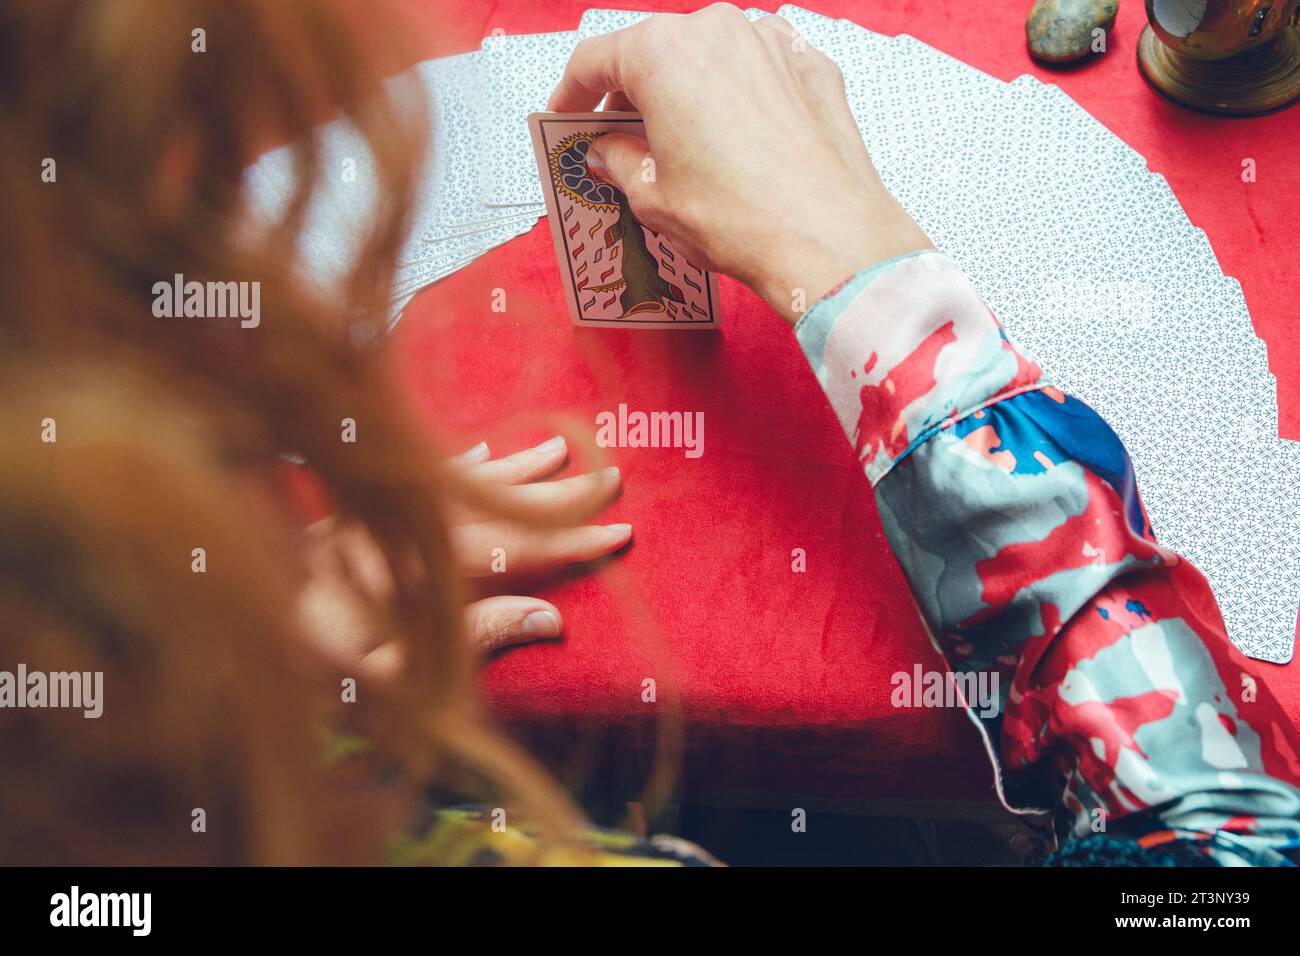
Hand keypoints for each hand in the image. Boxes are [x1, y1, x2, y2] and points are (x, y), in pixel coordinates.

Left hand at [298, 437, 628, 680]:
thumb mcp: (389, 672)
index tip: (622, 530)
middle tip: (615, 477)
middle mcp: (395, 524)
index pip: (512, 550)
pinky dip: (453, 462)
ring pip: (455, 478)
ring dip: (514, 466)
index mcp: (414, 566)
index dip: (570, 543)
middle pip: (492, 504)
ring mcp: (369, 510)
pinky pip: (413, 472)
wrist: (204, 611)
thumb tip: (552, 619)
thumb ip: (470, 640)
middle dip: (557, 495)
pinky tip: (480, 452)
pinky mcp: (343, 507)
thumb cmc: (294, 661)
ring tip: (560, 449)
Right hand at [547, 3, 930, 324]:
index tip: (569, 115)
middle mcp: (718, 31)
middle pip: (655, 52)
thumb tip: (607, 151)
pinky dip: (737, 96)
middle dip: (633, 94)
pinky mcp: (810, 65)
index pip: (597, 59)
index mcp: (664, 53)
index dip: (573, 91)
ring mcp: (770, 42)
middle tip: (621, 138)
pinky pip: (757, 71)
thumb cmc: (744, 217)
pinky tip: (735, 141)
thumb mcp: (653, 197)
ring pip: (709, 58)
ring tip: (681, 145)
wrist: (830, 238)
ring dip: (687, 93)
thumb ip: (617, 160)